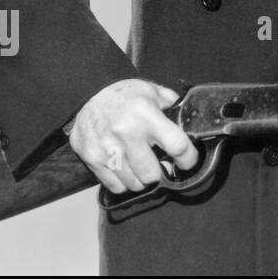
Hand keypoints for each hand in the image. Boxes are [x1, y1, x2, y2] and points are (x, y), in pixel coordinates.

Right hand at [69, 78, 198, 193]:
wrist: (88, 92)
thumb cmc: (125, 94)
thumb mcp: (153, 92)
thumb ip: (173, 108)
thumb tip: (190, 124)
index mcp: (147, 115)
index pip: (177, 146)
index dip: (188, 158)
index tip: (188, 161)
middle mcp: (127, 134)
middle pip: (153, 174)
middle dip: (160, 172)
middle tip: (161, 165)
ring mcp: (107, 149)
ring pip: (134, 184)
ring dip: (142, 179)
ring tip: (142, 166)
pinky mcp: (92, 159)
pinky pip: (115, 186)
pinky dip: (124, 182)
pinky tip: (126, 169)